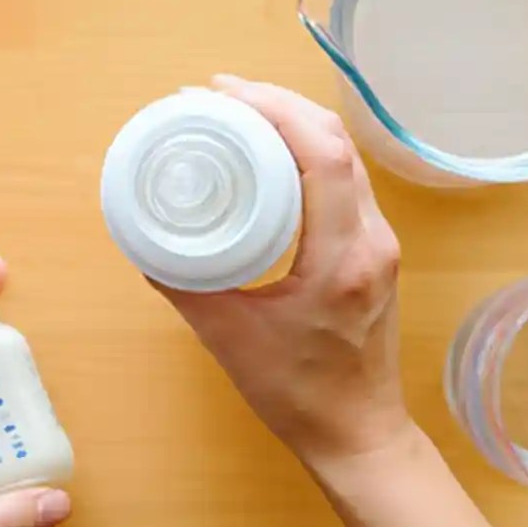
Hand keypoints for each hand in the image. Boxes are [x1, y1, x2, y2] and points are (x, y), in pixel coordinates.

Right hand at [153, 75, 409, 466]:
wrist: (358, 434)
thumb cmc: (300, 396)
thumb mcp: (228, 339)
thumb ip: (184, 285)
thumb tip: (146, 239)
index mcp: (343, 259)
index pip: (322, 155)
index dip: (274, 108)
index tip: (221, 92)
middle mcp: (373, 240)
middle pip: (336, 142)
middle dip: (279, 104)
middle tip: (221, 94)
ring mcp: (382, 243)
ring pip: (346, 157)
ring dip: (296, 125)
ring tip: (241, 113)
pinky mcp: (377, 250)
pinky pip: (346, 181)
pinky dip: (310, 154)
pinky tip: (272, 155)